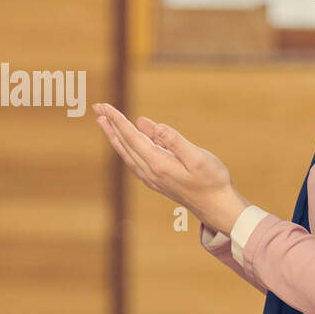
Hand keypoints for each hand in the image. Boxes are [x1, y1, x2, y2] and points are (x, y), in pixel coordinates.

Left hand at [92, 102, 248, 235]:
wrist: (217, 207)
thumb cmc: (212, 181)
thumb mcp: (197, 158)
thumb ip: (174, 141)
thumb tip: (152, 125)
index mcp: (158, 164)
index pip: (132, 138)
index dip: (117, 120)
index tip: (104, 106)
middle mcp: (149, 173)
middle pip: (124, 144)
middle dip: (110, 124)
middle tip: (97, 107)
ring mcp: (151, 178)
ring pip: (126, 153)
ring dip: (114, 135)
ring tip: (104, 120)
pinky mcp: (156, 180)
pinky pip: (133, 160)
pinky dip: (124, 146)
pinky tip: (123, 140)